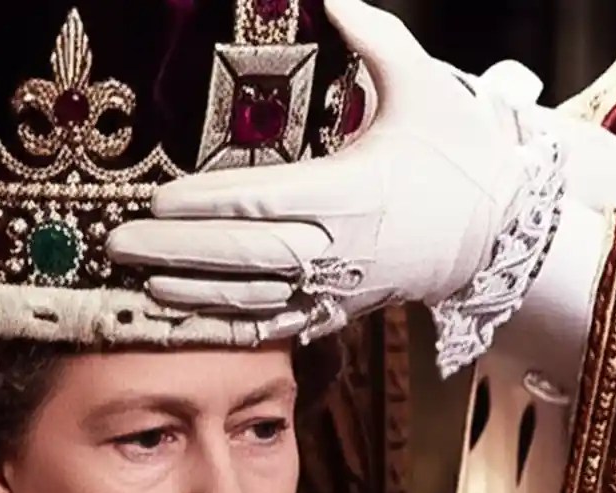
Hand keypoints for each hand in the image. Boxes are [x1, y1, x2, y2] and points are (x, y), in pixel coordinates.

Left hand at [107, 0, 543, 341]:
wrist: (497, 230)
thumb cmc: (455, 154)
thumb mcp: (421, 86)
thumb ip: (373, 39)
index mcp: (353, 189)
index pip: (263, 199)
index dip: (207, 204)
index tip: (157, 199)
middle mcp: (341, 245)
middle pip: (245, 255)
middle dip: (177, 252)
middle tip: (119, 244)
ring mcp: (339, 286)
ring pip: (254, 299)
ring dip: (193, 295)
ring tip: (139, 284)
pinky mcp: (340, 310)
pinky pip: (278, 327)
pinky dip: (230, 329)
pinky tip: (187, 322)